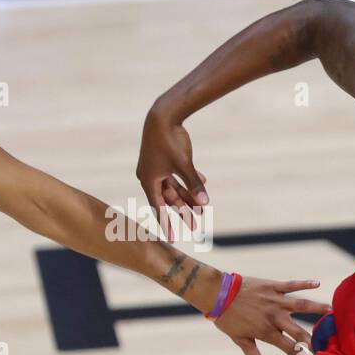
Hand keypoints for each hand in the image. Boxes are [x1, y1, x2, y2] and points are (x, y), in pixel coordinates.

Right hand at [136, 106, 207, 241]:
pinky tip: (204, 182)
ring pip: (175, 187)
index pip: (159, 208)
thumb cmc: (170, 141)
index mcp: (149, 180)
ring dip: (189, 196)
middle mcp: (150, 176)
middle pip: (169, 199)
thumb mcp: (184, 165)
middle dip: (184, 212)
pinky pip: (177, 174)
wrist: (163, 115)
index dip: (166, 224)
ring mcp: (157, 167)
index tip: (170, 239)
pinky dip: (189, 179)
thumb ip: (194, 184)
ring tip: (203, 209)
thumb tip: (205, 203)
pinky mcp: (164, 159)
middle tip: (196, 227)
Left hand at [212, 277, 331, 354]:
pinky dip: (305, 283)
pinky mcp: (273, 286)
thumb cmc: (228, 319)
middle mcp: (274, 318)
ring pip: (301, 305)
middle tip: (330, 344)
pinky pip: (292, 285)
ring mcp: (275, 301)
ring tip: (332, 311)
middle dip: (314, 340)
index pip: (290, 349)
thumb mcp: (241, 341)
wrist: (216, 294)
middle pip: (299, 331)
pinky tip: (318, 283)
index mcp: (267, 332)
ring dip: (318, 308)